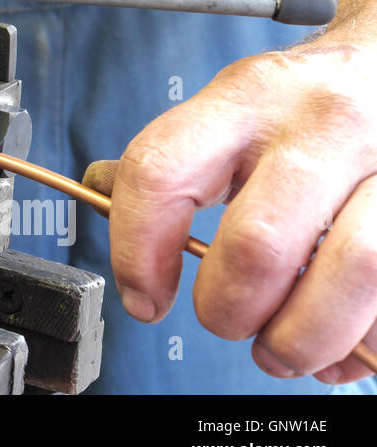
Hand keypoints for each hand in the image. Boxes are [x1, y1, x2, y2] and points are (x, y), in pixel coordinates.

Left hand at [84, 34, 376, 383]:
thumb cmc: (308, 101)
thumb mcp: (233, 105)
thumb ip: (174, 158)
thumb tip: (97, 191)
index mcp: (245, 98)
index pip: (162, 172)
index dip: (137, 251)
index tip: (144, 297)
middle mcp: (319, 123)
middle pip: (258, 242)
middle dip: (228, 308)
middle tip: (224, 322)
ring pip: (351, 272)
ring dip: (304, 334)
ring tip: (282, 348)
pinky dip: (368, 337)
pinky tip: (345, 338)